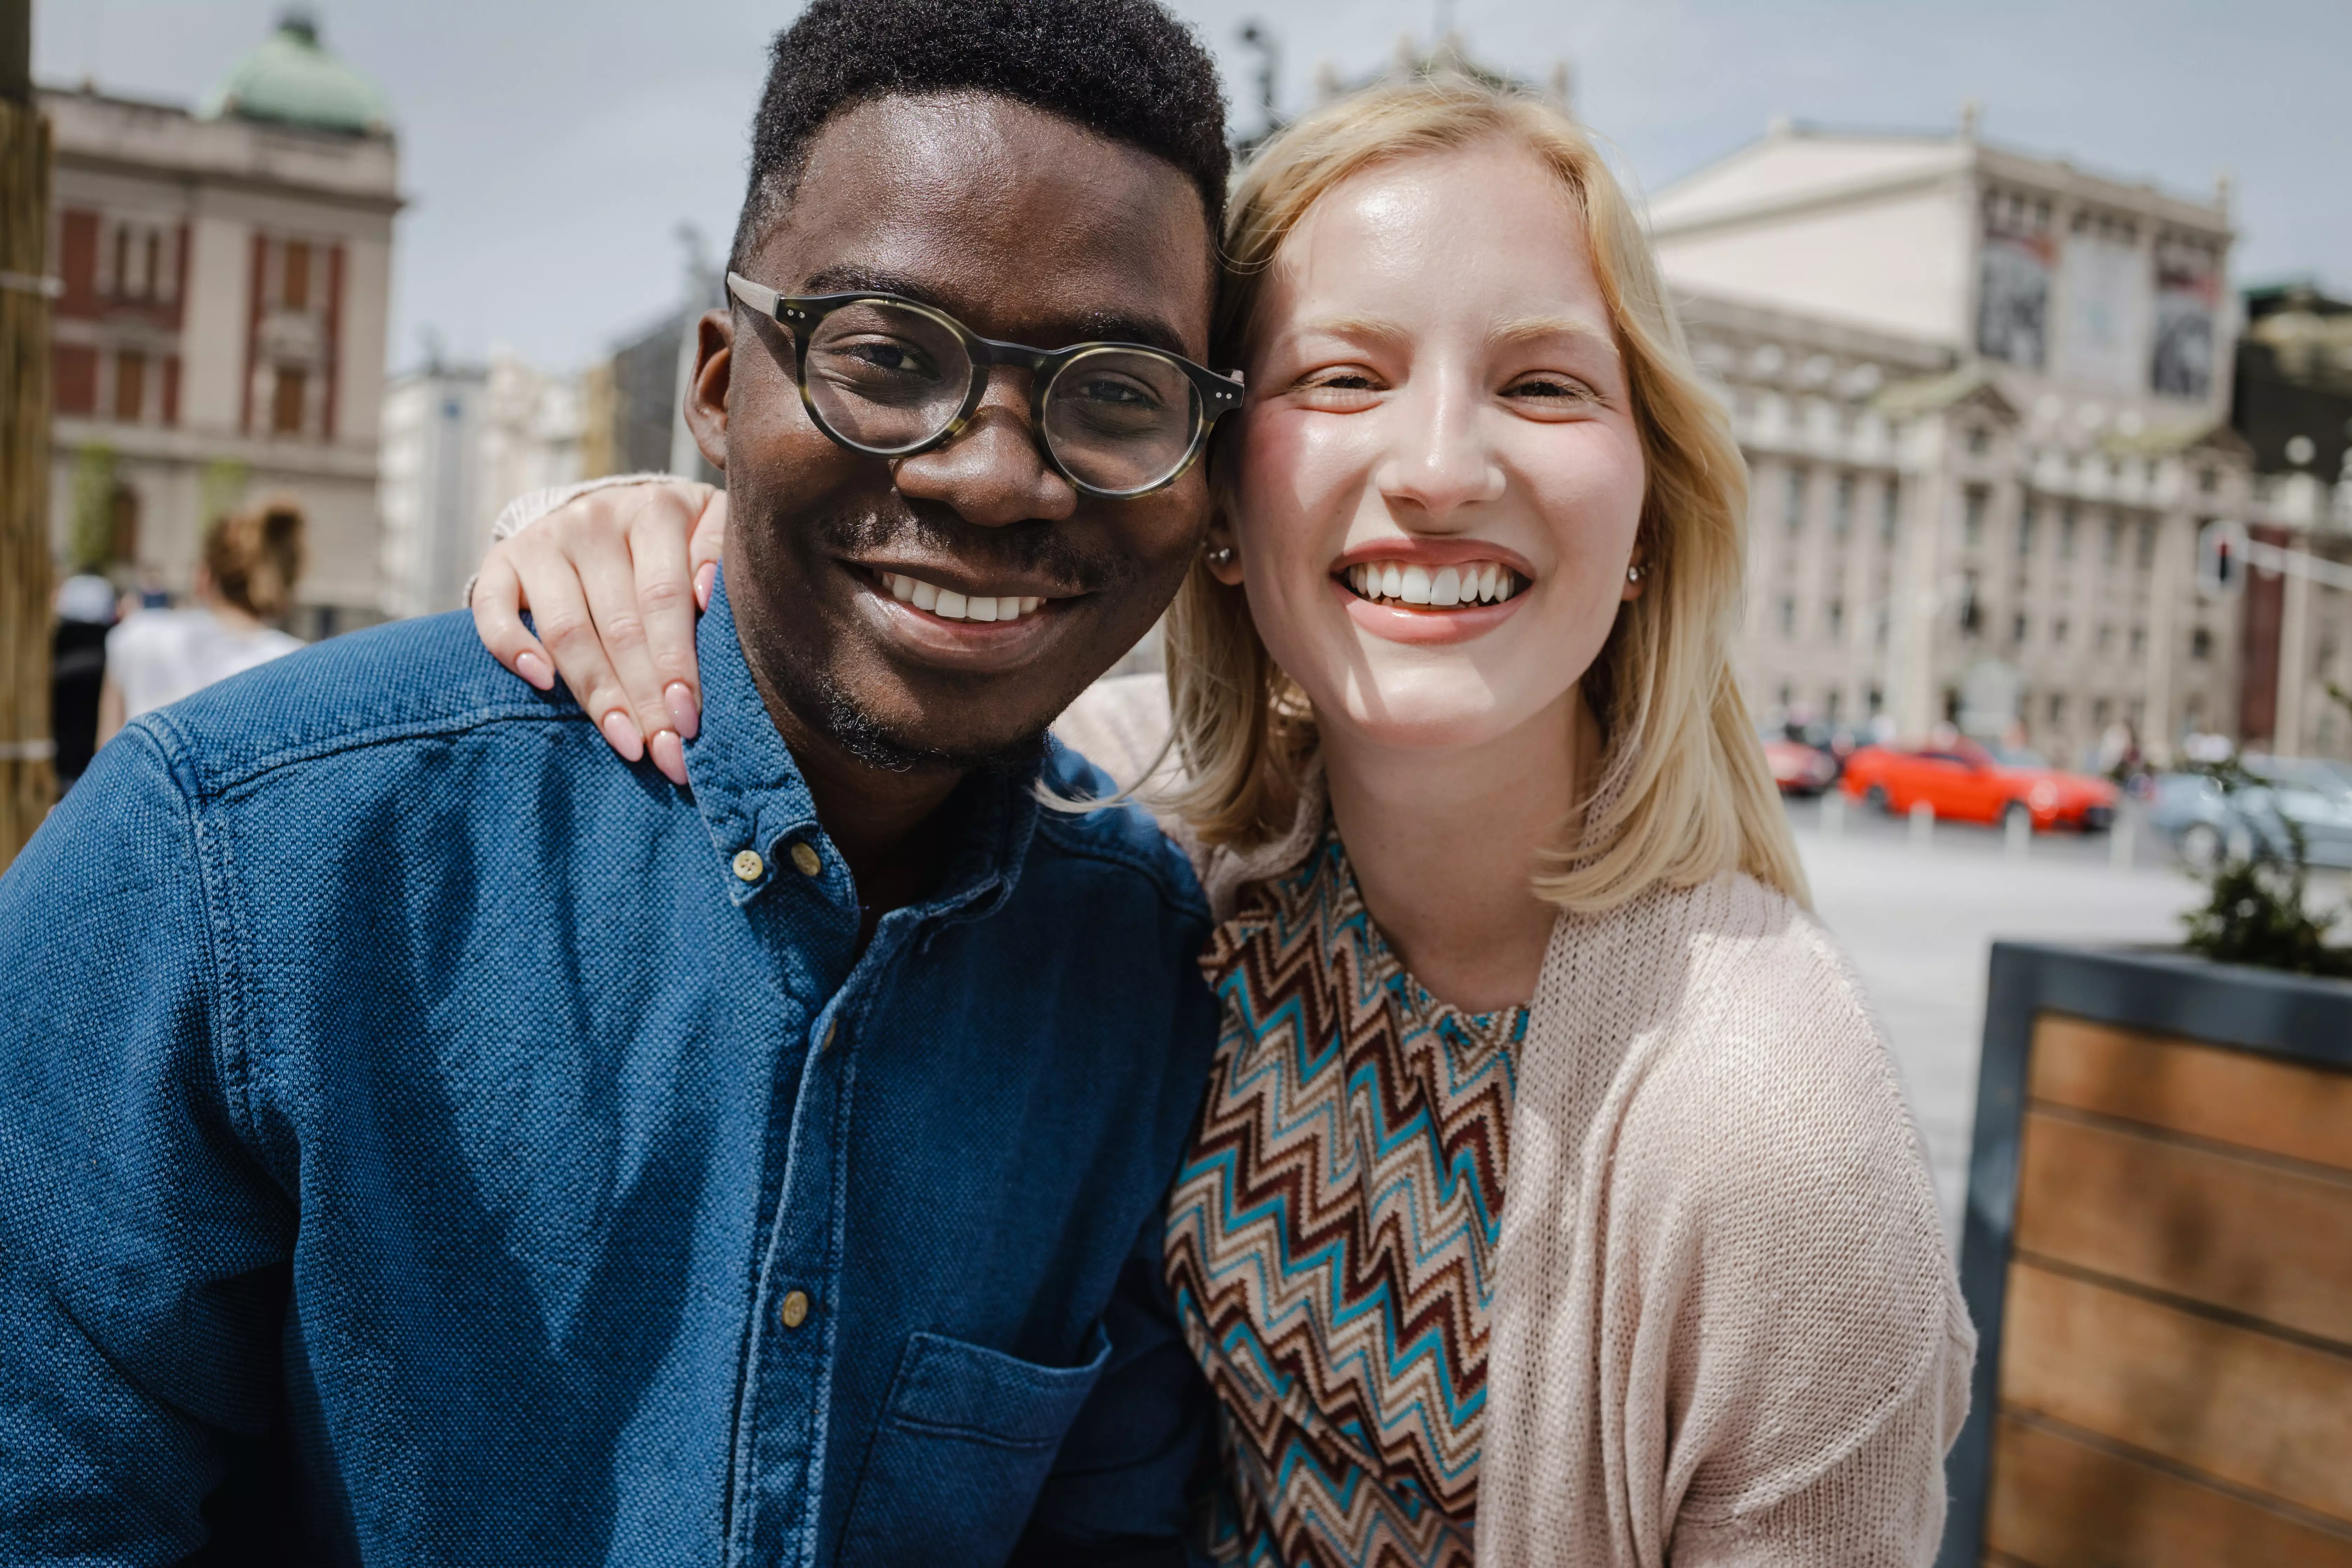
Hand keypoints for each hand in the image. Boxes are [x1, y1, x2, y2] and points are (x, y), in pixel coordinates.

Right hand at [471, 481, 726, 784]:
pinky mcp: (502, 559)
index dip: (676, 662)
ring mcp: (543, 538)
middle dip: (646, 698)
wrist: (615, 511)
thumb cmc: (680, 538)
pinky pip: (492, 608)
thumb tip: (708, 593)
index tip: (690, 720)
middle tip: (667, 753)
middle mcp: (594, 519)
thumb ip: (719, 555)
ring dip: (597, 693)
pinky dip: (512, 648)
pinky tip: (544, 685)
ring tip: (627, 742)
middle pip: (619, 625)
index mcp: (654, 510)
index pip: (663, 598)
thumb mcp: (713, 529)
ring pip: (566, 629)